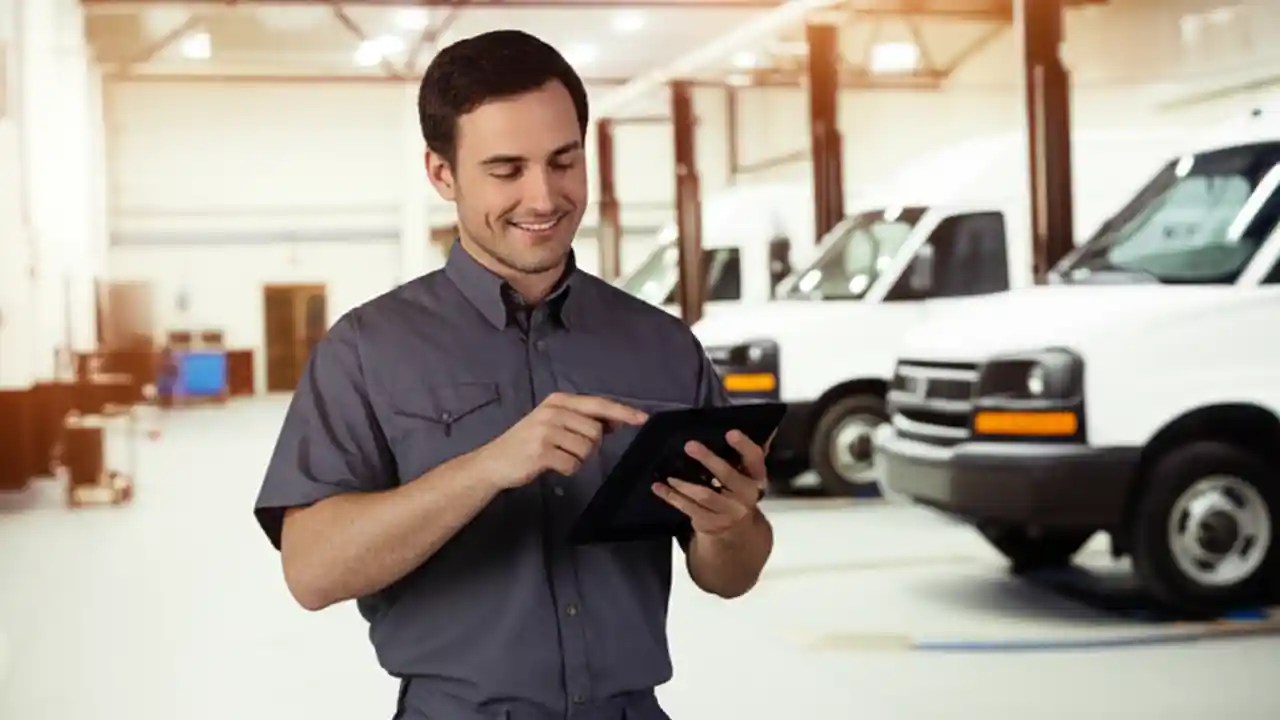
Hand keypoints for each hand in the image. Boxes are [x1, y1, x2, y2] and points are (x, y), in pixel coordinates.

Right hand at [474, 392, 647, 490]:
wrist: (495, 461)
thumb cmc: (528, 442)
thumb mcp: (555, 423)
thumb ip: (583, 420)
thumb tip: (616, 421)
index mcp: (558, 401)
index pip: (598, 404)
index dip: (622, 412)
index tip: (643, 418)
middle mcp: (553, 411)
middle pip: (595, 430)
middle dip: (591, 445)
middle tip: (571, 449)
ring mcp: (546, 430)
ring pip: (586, 448)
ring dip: (578, 459)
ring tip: (558, 456)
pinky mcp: (541, 451)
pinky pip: (572, 464)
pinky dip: (568, 470)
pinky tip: (552, 466)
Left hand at [651, 429, 772, 537]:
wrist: (736, 530)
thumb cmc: (737, 490)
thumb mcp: (745, 474)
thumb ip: (744, 453)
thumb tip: (752, 423)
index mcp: (756, 477)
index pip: (755, 458)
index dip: (744, 446)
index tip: (730, 432)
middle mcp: (746, 495)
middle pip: (728, 476)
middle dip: (709, 460)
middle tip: (690, 445)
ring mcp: (728, 511)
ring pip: (705, 495)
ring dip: (684, 484)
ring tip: (669, 473)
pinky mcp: (709, 521)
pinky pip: (688, 508)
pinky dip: (672, 497)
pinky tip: (659, 487)